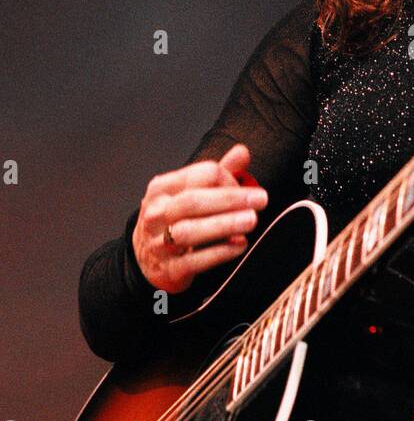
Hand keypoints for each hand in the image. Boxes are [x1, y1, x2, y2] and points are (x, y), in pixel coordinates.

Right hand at [131, 143, 267, 293]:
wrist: (145, 260)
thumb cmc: (174, 220)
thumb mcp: (189, 192)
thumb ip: (216, 173)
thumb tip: (243, 151)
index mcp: (162, 188)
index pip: (200, 175)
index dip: (228, 180)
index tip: (248, 190)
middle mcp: (157, 213)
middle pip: (193, 201)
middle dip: (230, 199)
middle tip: (261, 199)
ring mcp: (159, 242)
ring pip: (190, 231)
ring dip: (224, 224)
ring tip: (251, 220)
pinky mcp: (169, 269)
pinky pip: (195, 260)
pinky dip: (220, 252)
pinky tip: (240, 245)